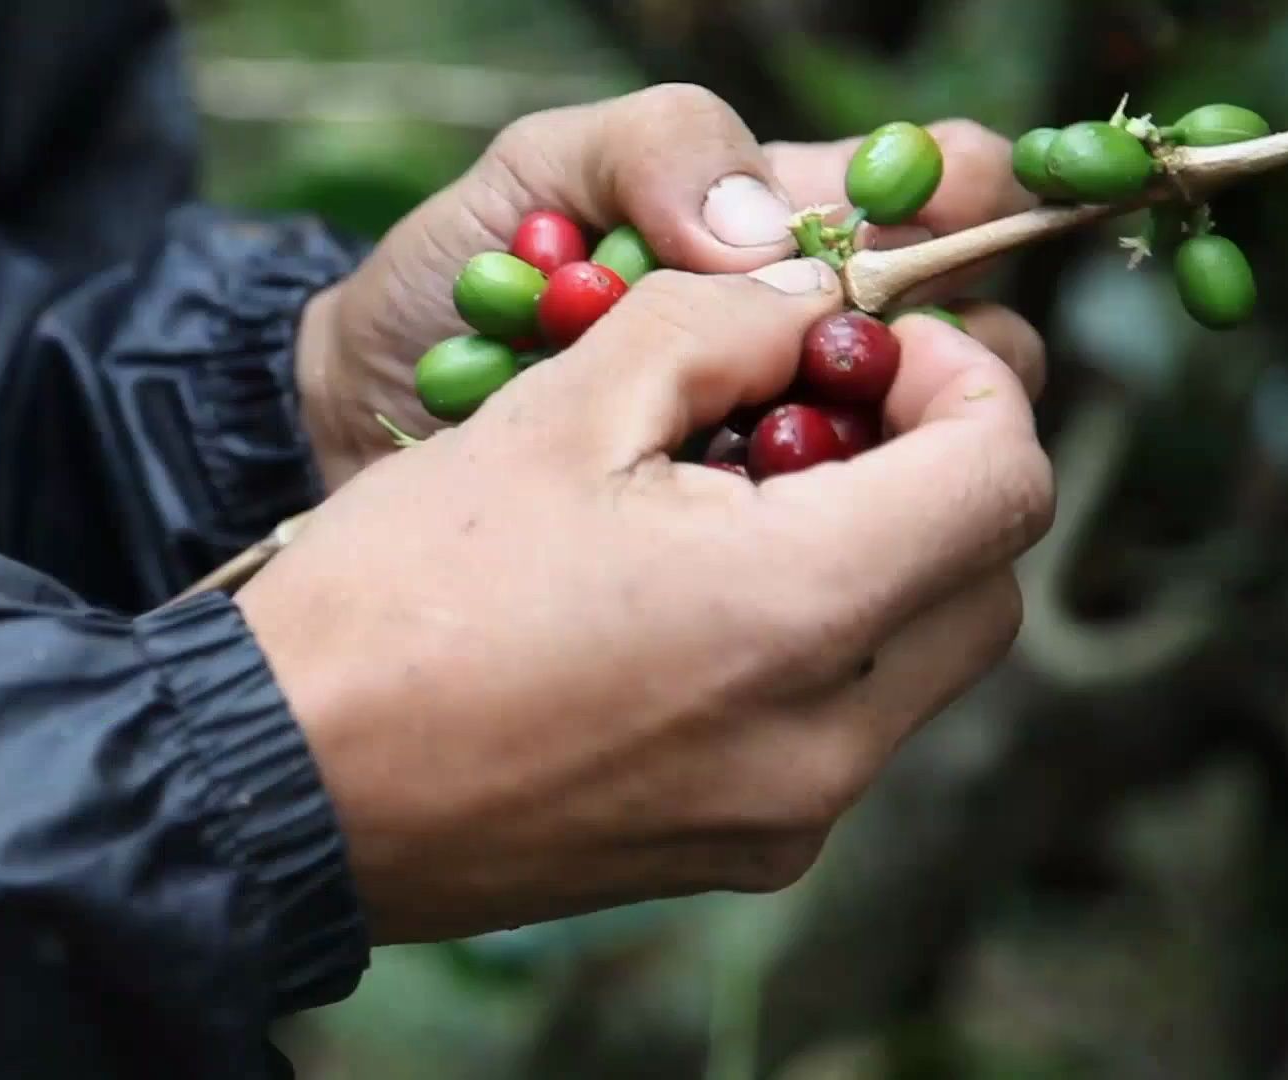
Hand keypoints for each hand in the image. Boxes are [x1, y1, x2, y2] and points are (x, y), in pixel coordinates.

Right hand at [240, 258, 1054, 943]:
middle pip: (984, 576)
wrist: (281, 779)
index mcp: (796, 611)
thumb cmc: (399, 591)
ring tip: (740, 505)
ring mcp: (779, 819)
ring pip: (917, 660)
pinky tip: (690, 604)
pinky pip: (835, 733)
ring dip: (876, 560)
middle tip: (819, 415)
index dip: (964, 379)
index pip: (1006, 475)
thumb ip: (718, 328)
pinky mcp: (727, 856)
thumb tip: (807, 315)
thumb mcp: (558, 406)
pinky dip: (812, 648)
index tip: (872, 348)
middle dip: (933, 469)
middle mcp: (823, 742)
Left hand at [295, 84, 1042, 489]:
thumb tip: (768, 231)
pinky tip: (759, 535)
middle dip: (954, 341)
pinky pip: (819, 553)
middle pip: (963, 333)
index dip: (967, 195)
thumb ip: (652, 152)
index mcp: (778, 228)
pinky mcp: (732, 551)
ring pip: (907, 455)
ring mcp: (774, 451)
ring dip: (882, 448)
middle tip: (875, 363)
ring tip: (784, 447)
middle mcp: (801, 342)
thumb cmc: (449, 280)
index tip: (942, 222)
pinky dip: (808, 538)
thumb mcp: (537, 172)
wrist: (350, 422)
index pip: (936, 190)